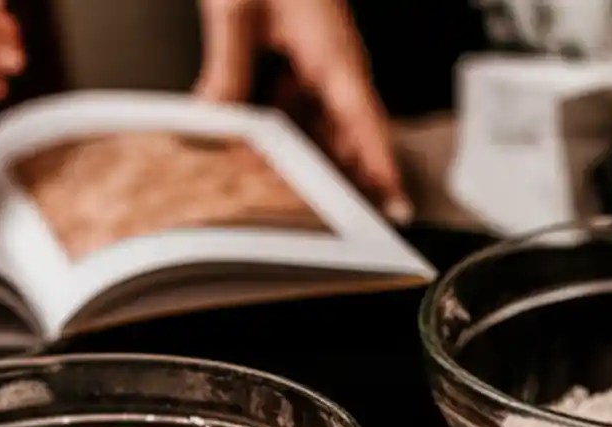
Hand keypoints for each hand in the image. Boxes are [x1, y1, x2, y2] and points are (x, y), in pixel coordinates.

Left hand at [195, 0, 411, 223]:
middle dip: (335, 179)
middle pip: (343, 138)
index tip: (396, 207)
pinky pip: (290, 108)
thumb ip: (227, 70)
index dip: (382, 169)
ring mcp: (315, 63)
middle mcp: (333, 63)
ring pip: (314, 127)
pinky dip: (273, 131)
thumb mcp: (236, 12)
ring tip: (273, 190)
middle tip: (320, 220)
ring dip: (295, 157)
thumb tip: (215, 121)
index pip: (367, 124)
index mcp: (333, 54)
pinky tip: (246, 144)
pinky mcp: (295, 59)